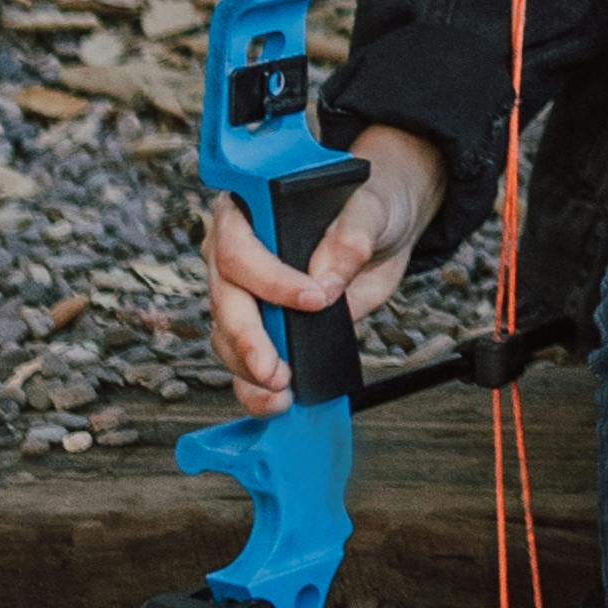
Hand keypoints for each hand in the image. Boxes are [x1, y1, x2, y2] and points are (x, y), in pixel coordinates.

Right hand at [203, 126, 446, 413]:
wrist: (382, 230)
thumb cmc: (367, 206)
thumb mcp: (369, 209)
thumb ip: (348, 238)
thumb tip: (325, 281)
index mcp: (248, 211)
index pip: (239, 247)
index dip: (269, 279)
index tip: (312, 300)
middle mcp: (233, 253)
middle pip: (225, 299)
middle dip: (248, 338)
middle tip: (273, 368)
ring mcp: (242, 293)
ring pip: (225, 335)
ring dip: (247, 369)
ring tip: (280, 391)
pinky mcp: (260, 326)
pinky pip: (242, 361)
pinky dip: (254, 388)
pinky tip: (274, 402)